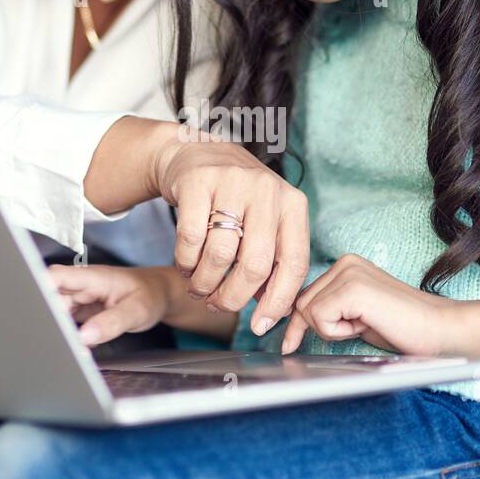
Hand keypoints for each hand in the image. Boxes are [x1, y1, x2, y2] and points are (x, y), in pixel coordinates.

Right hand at [48, 264, 170, 346]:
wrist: (158, 295)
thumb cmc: (150, 295)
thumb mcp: (138, 310)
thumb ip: (112, 323)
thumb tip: (84, 337)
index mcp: (92, 277)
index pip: (57, 277)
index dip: (40, 290)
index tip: (37, 311)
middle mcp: (80, 286)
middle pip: (49, 298)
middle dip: (48, 319)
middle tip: (57, 340)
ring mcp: (78, 299)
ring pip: (55, 313)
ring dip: (58, 331)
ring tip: (71, 348)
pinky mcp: (80, 312)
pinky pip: (65, 324)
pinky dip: (68, 337)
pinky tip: (78, 348)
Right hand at [150, 130, 309, 333]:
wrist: (195, 152)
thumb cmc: (235, 198)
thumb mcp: (264, 221)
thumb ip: (271, 261)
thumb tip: (268, 312)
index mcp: (293, 205)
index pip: (295, 263)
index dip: (278, 302)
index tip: (261, 326)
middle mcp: (268, 191)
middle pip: (255, 265)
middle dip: (233, 297)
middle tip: (218, 304)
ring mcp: (233, 182)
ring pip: (219, 255)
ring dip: (204, 283)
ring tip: (199, 286)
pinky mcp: (198, 182)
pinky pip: (190, 239)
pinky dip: (185, 261)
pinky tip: (186, 263)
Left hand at [281, 254, 453, 355]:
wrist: (439, 329)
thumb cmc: (402, 327)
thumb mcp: (355, 316)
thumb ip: (329, 310)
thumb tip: (292, 320)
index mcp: (346, 265)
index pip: (303, 295)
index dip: (298, 323)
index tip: (290, 345)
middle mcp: (345, 263)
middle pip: (300, 304)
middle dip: (319, 328)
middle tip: (357, 328)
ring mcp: (349, 272)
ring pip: (307, 312)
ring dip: (331, 330)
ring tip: (365, 324)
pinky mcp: (352, 288)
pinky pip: (319, 318)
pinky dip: (338, 332)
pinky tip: (366, 325)